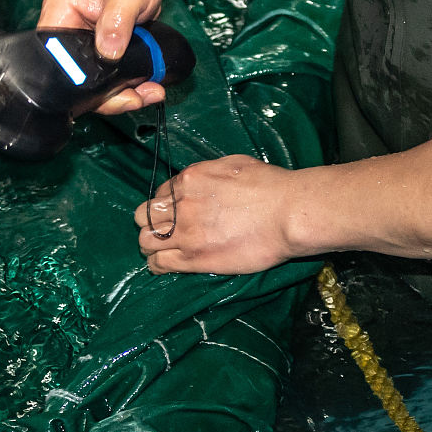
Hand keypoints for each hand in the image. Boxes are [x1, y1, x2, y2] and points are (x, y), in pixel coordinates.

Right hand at [38, 0, 166, 114]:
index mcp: (59, 15)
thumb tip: (109, 51)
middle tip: (135, 99)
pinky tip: (150, 88)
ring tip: (151, 93)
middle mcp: (67, 36)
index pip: (54, 57)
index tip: (103, 90)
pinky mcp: (101, 60)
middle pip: (75, 80)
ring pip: (95, 87)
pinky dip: (130, 89)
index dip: (74, 80)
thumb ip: (117, 19)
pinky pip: (110, 83)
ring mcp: (84, 51)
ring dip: (123, 96)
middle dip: (106, 96)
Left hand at [135, 155, 302, 274]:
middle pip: (144, 216)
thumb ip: (209, 173)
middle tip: (162, 233)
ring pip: (146, 241)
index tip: (174, 214)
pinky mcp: (194, 258)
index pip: (160, 193)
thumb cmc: (270, 186)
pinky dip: (156, 265)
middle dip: (150, 224)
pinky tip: (161, 266)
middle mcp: (181, 204)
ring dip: (150, 246)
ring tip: (159, 251)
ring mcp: (185, 232)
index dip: (165, 205)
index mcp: (189, 179)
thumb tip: (201, 180)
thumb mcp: (233, 165)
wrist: (288, 213)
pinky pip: (160, 263)